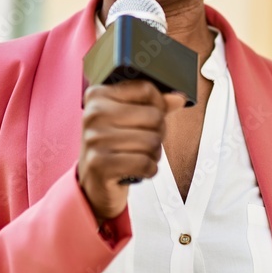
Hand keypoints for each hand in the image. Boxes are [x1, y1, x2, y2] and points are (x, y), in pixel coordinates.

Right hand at [78, 80, 183, 222]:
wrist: (92, 183)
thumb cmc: (114, 147)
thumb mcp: (129, 120)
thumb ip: (155, 106)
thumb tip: (178, 98)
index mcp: (98, 95)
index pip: (145, 89)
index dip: (160, 103)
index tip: (153, 115)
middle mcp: (93, 114)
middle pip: (154, 116)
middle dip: (159, 133)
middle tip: (145, 142)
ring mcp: (94, 139)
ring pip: (152, 141)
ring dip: (154, 154)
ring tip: (139, 156)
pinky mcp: (99, 164)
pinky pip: (145, 163)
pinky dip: (149, 169)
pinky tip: (138, 170)